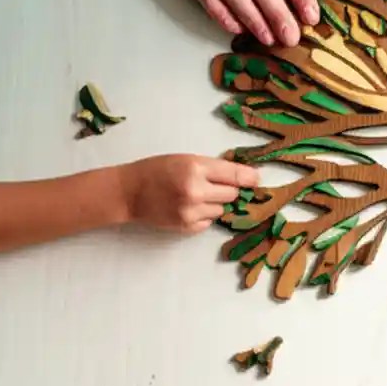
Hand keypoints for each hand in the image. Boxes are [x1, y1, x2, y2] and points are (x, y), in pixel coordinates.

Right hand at [118, 155, 258, 233]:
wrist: (129, 192)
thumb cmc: (157, 170)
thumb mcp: (186, 159)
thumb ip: (214, 167)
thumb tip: (245, 176)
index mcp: (195, 167)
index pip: (235, 175)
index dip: (249, 178)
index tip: (257, 180)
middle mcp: (196, 190)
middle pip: (233, 194)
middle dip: (228, 189)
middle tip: (213, 185)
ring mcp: (191, 211)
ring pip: (223, 209)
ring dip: (216, 203)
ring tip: (196, 196)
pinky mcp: (187, 226)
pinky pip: (210, 222)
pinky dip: (205, 215)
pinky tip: (189, 207)